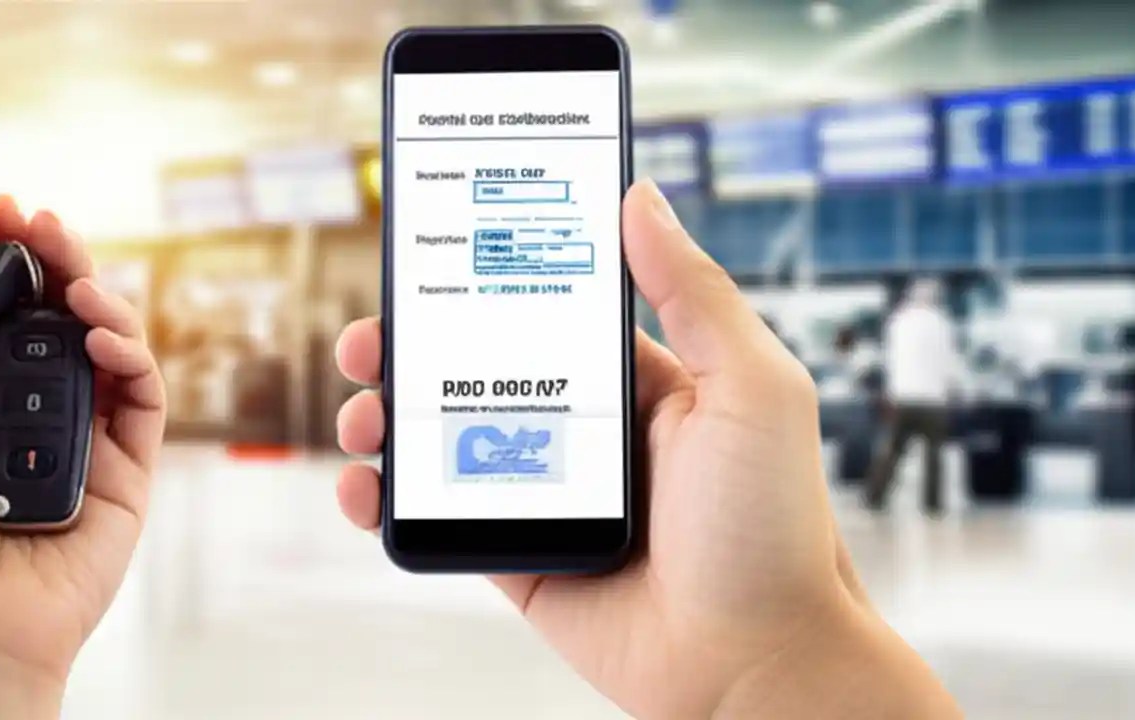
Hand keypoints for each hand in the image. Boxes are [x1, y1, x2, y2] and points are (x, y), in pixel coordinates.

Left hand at [0, 198, 165, 717]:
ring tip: (78, 287)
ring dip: (100, 303)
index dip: (15, 258)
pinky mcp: (132, 465)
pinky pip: (143, 396)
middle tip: (49, 222)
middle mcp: (41, 408)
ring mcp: (90, 435)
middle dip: (61, 263)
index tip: (9, 208)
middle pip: (66, 317)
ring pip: (113, 348)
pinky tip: (101, 339)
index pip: (11, 311)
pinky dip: (129, 357)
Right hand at [334, 181, 959, 718]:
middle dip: (413, 346)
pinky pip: (437, 517)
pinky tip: (365, 484)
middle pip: (475, 368)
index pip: (545, 310)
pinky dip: (388, 499)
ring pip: (442, 439)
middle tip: (371, 337)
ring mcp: (544, 492)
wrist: (755, 662)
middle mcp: (584, 429)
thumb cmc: (773, 525)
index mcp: (637, 380)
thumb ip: (694, 293)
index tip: (435, 247)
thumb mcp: (752, 388)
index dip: (485, 279)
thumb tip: (641, 198)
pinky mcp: (515, 554)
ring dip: (387, 416)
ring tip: (361, 410)